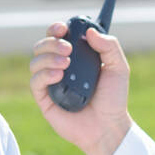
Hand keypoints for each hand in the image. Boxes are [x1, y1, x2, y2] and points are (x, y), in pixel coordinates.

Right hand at [29, 22, 132, 154]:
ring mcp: (50, 83)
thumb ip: (109, 46)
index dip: (55, 29)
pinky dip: (44, 75)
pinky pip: (35, 82)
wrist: (108, 126)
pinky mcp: (44, 99)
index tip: (62, 28)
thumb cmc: (113, 99)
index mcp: (75, 57)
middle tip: (68, 49)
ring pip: (35, 61)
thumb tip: (90, 31)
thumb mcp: (118, 68)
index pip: (58, 37)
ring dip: (48, 57)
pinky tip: (58, 76)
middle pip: (42, 46)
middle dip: (51, 42)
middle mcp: (59, 67)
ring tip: (66, 64)